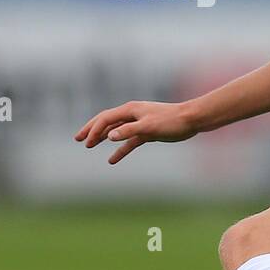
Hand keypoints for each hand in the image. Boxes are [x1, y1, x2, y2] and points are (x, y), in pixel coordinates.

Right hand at [75, 100, 199, 163]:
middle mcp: (133, 114)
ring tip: (89, 146)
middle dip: (92, 130)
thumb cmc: (171, 121)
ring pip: (116, 131)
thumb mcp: (149, 127)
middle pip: (107, 122)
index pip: (106, 118)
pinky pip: (129, 141)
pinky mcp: (147, 133)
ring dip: (103, 138)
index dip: (94, 129)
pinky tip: (112, 159)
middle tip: (78, 139)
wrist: (192, 120)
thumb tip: (108, 136)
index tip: (85, 142)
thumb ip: (128, 130)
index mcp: (130, 109)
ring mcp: (139, 123)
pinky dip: (120, 149)